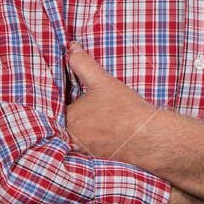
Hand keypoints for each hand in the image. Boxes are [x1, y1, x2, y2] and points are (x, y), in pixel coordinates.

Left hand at [64, 45, 159, 161]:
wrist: (148, 136)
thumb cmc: (123, 109)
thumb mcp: (102, 81)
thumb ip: (83, 63)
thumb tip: (71, 46)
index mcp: (68, 119)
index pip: (54, 108)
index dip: (61, 99)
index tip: (66, 93)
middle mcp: (71, 137)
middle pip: (64, 123)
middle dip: (70, 114)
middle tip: (81, 104)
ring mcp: (84, 150)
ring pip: (76, 135)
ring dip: (81, 127)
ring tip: (93, 116)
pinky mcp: (98, 157)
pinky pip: (88, 145)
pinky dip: (92, 138)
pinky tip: (103, 130)